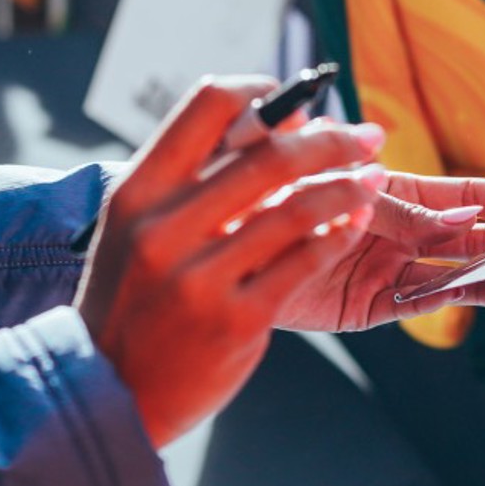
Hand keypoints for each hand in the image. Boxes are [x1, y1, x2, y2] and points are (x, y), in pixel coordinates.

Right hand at [74, 78, 390, 447]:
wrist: (109, 390)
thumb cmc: (134, 296)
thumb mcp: (137, 228)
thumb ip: (191, 180)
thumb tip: (279, 123)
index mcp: (138, 192)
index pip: (207, 107)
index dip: (263, 94)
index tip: (302, 105)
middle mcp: (164, 229)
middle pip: (270, 156)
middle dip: (333, 140)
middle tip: (369, 137)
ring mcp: (200, 278)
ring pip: (299, 209)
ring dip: (349, 186)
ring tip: (375, 179)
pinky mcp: (237, 321)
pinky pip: (306, 262)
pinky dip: (339, 235)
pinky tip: (355, 224)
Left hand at [274, 171, 484, 330]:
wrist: (222, 238)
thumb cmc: (275, 188)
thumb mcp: (339, 181)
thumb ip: (397, 202)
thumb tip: (460, 213)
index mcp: (398, 189)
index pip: (471, 192)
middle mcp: (403, 228)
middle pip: (478, 232)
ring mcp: (392, 266)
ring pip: (462, 267)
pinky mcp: (374, 302)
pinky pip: (430, 300)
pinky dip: (471, 296)